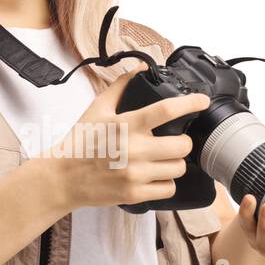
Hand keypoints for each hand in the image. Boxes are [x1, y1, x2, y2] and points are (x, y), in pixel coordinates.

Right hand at [49, 61, 209, 210]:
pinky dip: (166, 183)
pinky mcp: (135, 194)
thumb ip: (120, 87)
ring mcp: (135, 174)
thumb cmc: (80, 143)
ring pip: (178, 168)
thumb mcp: (97, 109)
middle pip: (182, 145)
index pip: (166, 110)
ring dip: (175, 163)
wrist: (62, 178)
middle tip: (175, 141)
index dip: (191, 103)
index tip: (202, 100)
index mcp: (126, 124)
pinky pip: (168, 188)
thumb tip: (140, 70)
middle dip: (183, 142)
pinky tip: (155, 177)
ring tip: (163, 160)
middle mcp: (134, 149)